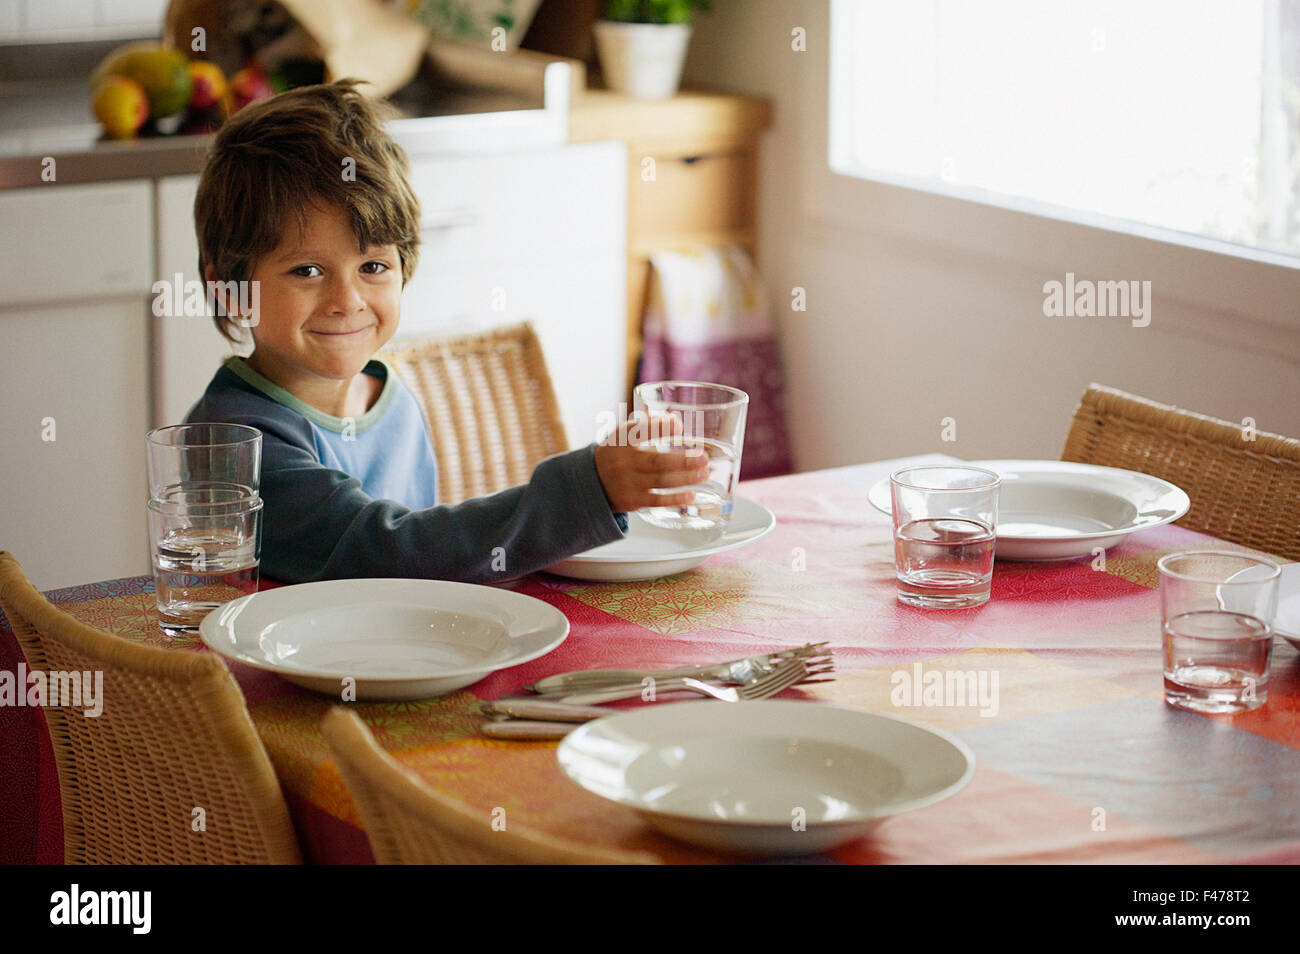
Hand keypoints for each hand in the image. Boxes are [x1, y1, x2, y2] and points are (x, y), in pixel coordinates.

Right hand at [593, 413, 709, 512]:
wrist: (592, 482)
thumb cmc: (617, 453)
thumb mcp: (624, 434)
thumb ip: (649, 426)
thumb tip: (678, 423)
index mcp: (623, 440)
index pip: (640, 431)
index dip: (659, 427)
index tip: (679, 425)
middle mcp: (624, 461)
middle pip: (657, 461)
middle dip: (683, 460)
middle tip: (704, 458)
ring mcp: (628, 482)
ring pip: (660, 481)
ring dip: (685, 478)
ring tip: (704, 473)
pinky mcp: (632, 500)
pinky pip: (656, 500)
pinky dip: (675, 499)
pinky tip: (690, 494)